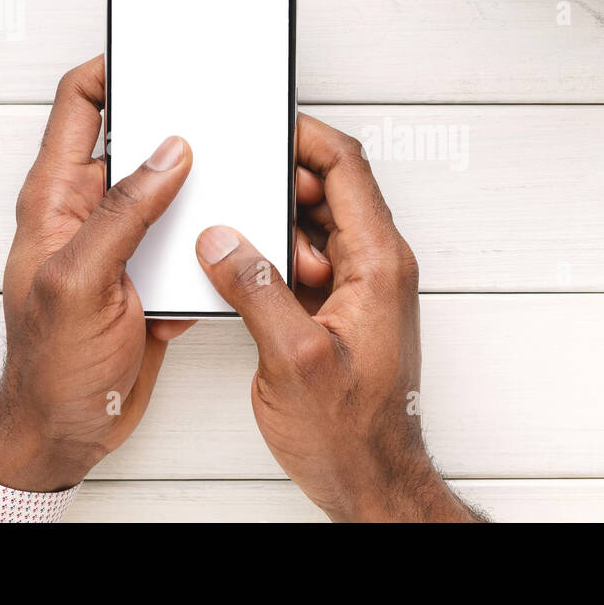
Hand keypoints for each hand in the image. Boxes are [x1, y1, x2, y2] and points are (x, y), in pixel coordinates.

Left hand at [0, 56, 194, 491]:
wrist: (66, 432)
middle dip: (188, 133)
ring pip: (177, 195)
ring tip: (244, 198)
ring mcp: (124, 243)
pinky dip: (214, 249)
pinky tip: (225, 266)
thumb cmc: (50, 367)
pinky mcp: (153, 275)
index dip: (117, 68)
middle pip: (141, 142)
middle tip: (226, 122)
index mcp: (56, 198)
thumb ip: (123, 213)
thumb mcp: (81, 282)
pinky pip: (192, 242)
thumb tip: (167, 152)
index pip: (81, 104)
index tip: (161, 53)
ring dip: (211, 199)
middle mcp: (90, 211)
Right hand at [196, 114, 482, 521]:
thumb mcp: (292, 359)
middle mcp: (379, 266)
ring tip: (250, 260)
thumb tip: (224, 241)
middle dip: (282, 186)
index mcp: (379, 264)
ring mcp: (365, 285)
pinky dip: (281, 258)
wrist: (372, 478)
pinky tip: (255, 281)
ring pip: (319, 223)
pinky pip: (313, 259)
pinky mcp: (346, 306)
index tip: (263, 126)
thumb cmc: (350, 432)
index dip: (303, 137)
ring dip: (279, 229)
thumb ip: (257, 291)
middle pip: (332, 188)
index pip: (346, 168)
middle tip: (240, 202)